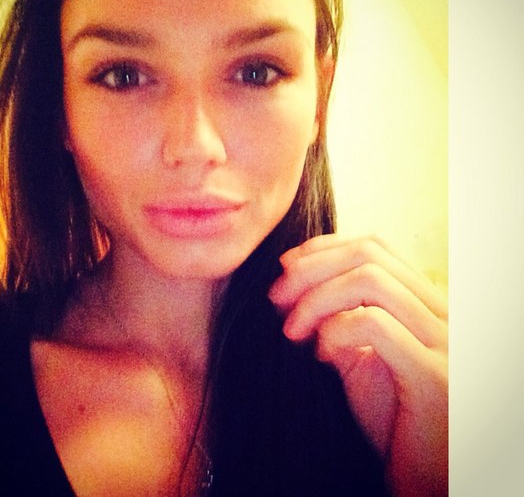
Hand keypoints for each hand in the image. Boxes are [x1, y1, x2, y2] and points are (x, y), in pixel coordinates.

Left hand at [269, 234, 447, 495]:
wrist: (426, 479)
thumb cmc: (390, 418)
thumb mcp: (357, 358)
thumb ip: (336, 316)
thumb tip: (289, 280)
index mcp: (425, 303)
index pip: (375, 246)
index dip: (324, 248)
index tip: (284, 269)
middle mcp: (442, 313)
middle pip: (369, 253)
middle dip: (310, 267)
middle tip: (275, 297)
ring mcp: (443, 342)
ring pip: (370, 280)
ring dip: (316, 298)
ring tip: (291, 330)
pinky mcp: (435, 377)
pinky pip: (374, 325)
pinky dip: (335, 330)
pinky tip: (321, 355)